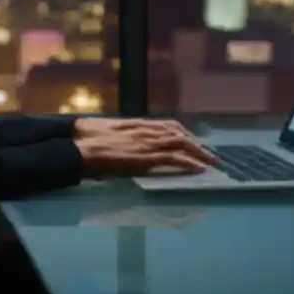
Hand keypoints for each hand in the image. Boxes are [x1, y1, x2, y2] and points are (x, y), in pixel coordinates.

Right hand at [72, 117, 216, 177]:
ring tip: (210, 162)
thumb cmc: (89, 140)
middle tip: (208, 154)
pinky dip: (190, 162)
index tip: (193, 140)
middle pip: (179, 133)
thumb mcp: (109, 131)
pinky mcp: (148, 157)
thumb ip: (123, 135)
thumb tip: (125, 142)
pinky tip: (199, 169)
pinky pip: (175, 158)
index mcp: (138, 124)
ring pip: (182, 143)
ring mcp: (148, 143)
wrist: (83, 147)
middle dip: (196, 143)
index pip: (168, 125)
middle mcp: (147, 131)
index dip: (184, 133)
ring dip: (199, 152)